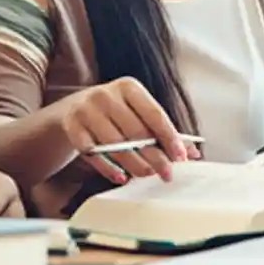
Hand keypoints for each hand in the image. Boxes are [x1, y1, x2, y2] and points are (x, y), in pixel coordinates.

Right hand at [58, 77, 199, 184]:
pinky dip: (108, 168)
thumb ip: (161, 131)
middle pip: (136, 132)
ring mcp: (86, 110)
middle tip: (167, 173)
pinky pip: (93, 154)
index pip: (154, 113)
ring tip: (146, 175)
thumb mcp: (136, 113)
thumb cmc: (114, 113)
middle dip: (155, 156)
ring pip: (116, 145)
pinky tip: (121, 177)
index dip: (170, 137)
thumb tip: (192, 152)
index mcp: (129, 87)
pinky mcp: (71, 126)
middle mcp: (106, 95)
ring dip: (134, 164)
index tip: (181, 157)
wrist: (72, 109)